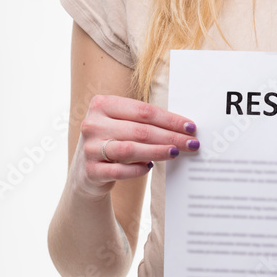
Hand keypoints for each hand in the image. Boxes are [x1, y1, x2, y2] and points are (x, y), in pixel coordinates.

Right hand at [73, 94, 199, 197]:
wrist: (85, 171)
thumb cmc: (112, 141)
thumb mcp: (121, 124)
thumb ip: (143, 121)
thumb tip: (183, 127)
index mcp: (102, 104)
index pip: (143, 110)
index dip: (170, 119)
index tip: (190, 127)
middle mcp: (92, 124)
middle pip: (140, 130)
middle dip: (170, 136)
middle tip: (191, 143)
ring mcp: (89, 148)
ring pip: (130, 149)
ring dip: (157, 151)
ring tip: (175, 152)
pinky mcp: (90, 171)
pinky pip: (119, 171)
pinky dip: (137, 169)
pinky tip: (150, 167)